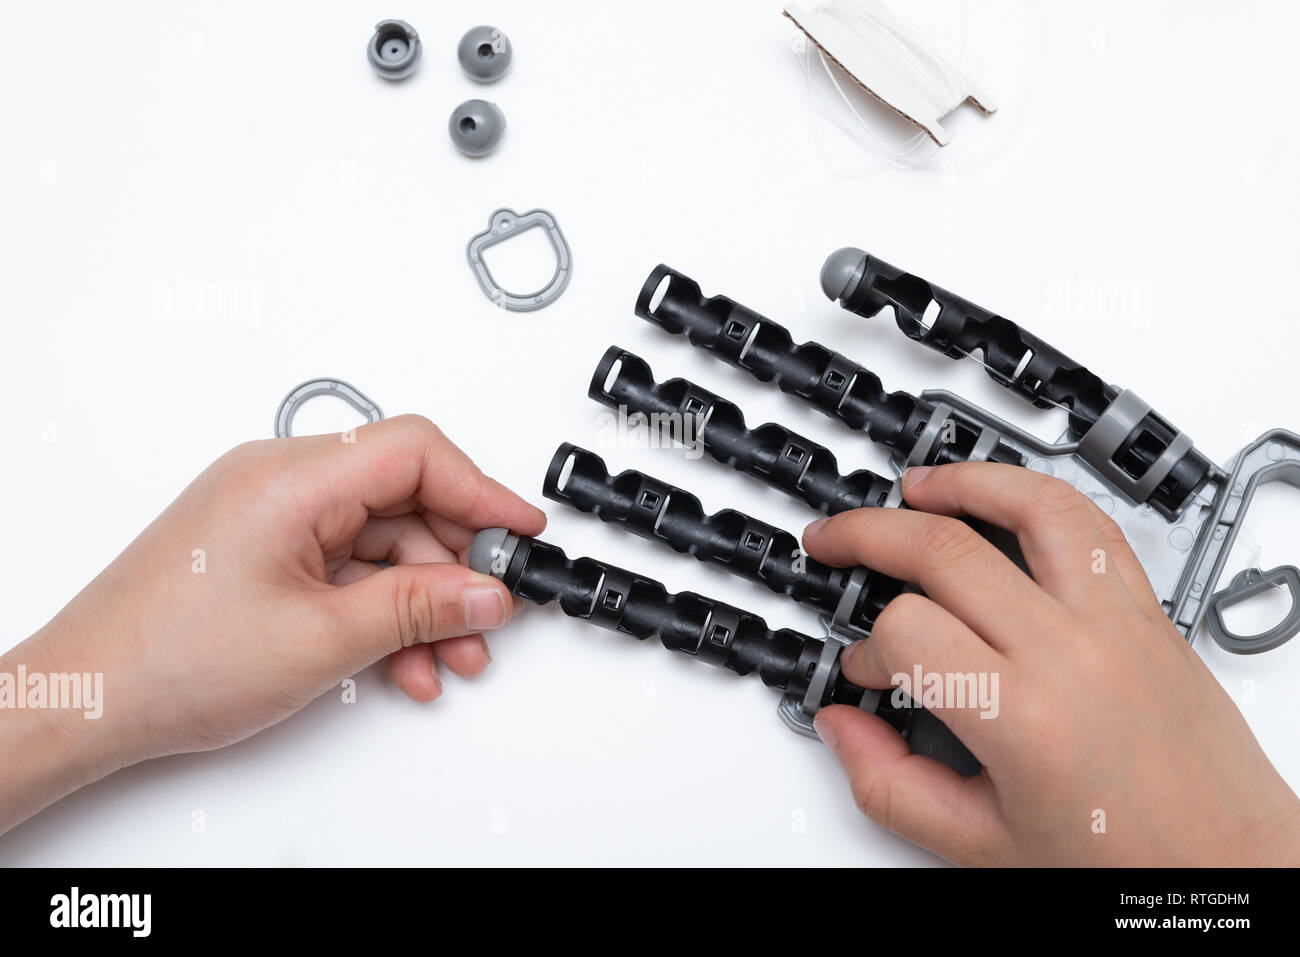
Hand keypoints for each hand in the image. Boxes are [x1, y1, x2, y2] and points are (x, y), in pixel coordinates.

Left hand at [1, 415, 544, 833]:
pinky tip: (400, 661)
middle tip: (491, 611)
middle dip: (455, 564)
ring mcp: (270, 516)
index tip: (521, 535)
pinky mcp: (264, 548)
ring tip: (449, 654)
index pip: (415, 452)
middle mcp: (280, 482)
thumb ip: (419, 608)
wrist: (85, 700)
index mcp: (291, 478)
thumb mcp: (322, 638)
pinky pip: (345, 564)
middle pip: (403, 499)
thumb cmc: (167, 660)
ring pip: (380, 540)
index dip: (481, 491)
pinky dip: (380, 609)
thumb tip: (487, 590)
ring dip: (421, 600)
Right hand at [803, 462, 1299, 865]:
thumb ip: (891, 786)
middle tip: (835, 541)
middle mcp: (1071, 653)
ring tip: (915, 486)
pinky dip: (1040, 494)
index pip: (907, 632)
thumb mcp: (983, 844)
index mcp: (1022, 716)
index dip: (864, 647)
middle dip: (868, 535)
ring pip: (1030, 507)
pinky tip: (1005, 496)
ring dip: (961, 484)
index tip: (863, 670)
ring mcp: (1117, 622)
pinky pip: (1094, 526)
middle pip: (945, 550)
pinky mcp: (1149, 614)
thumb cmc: (1125, 863)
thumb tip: (844, 729)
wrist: (1227, 865)